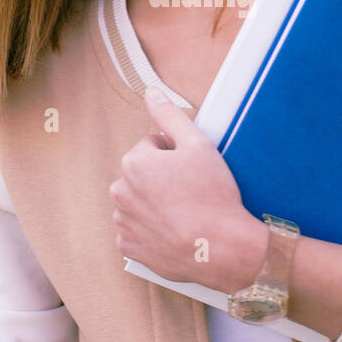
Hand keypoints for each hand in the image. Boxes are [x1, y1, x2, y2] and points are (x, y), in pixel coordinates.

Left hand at [109, 87, 266, 293]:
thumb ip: (170, 115)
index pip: (152, 147)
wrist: (221, 248)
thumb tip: (151, 92)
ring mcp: (123, 223)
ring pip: (139, 202)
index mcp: (133, 163)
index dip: (176, 155)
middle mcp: (120, 192)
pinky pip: (138, 231)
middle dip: (161, 179)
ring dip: (155, 204)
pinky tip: (174, 231)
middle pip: (143, 175)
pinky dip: (151, 230)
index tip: (192, 171)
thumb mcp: (198, 144)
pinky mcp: (130, 248)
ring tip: (184, 213)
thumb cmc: (213, 195)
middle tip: (190, 192)